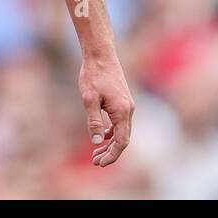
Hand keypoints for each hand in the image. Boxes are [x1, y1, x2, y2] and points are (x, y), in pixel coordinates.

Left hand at [79, 52, 133, 166]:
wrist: (101, 54)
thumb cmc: (94, 75)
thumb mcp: (89, 99)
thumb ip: (94, 121)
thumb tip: (96, 142)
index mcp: (122, 111)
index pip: (121, 142)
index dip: (112, 155)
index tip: (99, 164)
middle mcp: (129, 110)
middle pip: (123, 139)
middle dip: (110, 153)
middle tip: (95, 162)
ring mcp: (127, 105)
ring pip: (122, 131)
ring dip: (110, 143)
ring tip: (96, 153)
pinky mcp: (123, 100)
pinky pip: (120, 122)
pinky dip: (111, 132)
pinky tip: (101, 135)